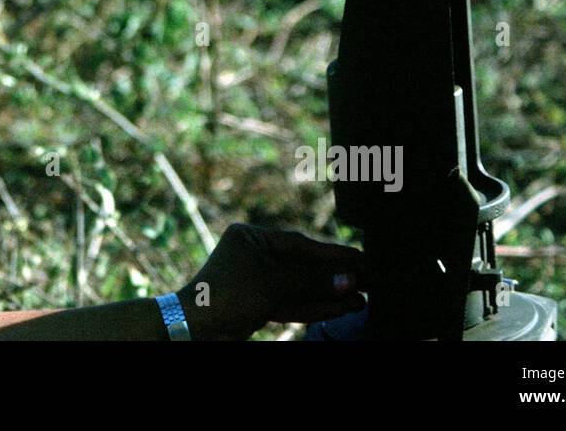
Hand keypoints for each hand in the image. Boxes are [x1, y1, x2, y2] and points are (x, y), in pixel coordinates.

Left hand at [176, 223, 365, 339]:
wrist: (195, 329)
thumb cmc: (226, 294)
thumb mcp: (273, 282)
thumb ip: (312, 280)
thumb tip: (349, 279)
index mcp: (251, 236)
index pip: (300, 244)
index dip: (333, 254)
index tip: (362, 259)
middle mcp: (254, 255)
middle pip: (303, 266)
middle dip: (335, 276)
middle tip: (371, 280)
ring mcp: (256, 281)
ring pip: (300, 287)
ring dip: (330, 294)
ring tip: (362, 298)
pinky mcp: (258, 304)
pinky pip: (292, 302)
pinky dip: (315, 306)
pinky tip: (342, 307)